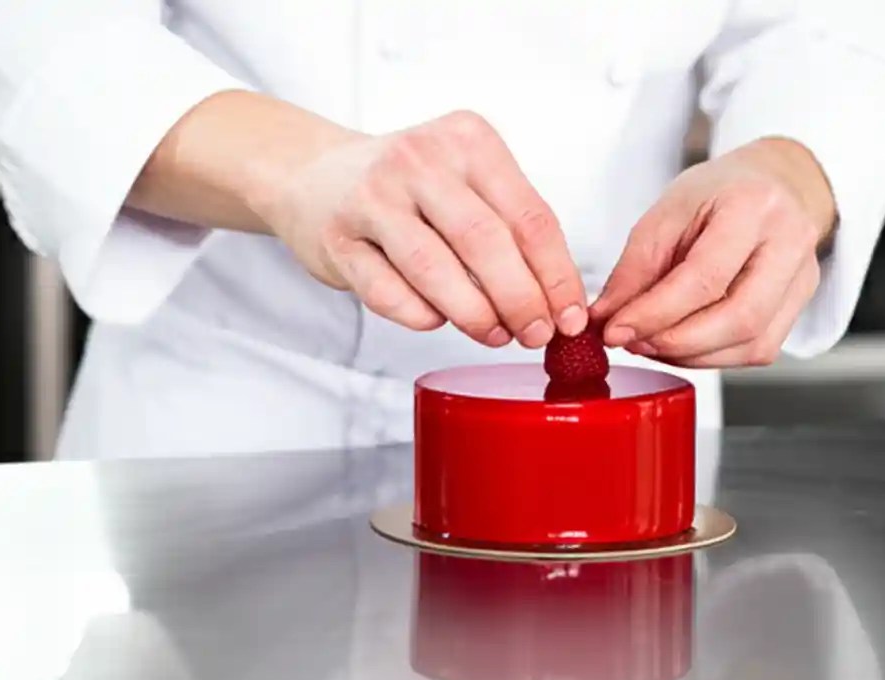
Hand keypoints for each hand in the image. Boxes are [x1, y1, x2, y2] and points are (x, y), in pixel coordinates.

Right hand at [257, 110, 587, 347]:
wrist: (314, 175)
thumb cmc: (408, 187)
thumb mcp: (466, 181)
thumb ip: (511, 229)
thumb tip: (558, 303)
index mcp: (467, 140)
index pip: (530, 216)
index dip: (557, 275)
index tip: (570, 317)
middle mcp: (419, 160)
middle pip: (486, 242)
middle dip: (521, 300)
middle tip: (536, 334)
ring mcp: (373, 197)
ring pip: (435, 270)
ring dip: (475, 315)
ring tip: (495, 335)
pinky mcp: (337, 239)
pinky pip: (390, 294)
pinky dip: (422, 316)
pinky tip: (437, 318)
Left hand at [590, 138, 836, 366]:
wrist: (772, 183)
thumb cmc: (720, 193)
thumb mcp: (666, 213)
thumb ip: (634, 269)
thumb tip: (607, 318)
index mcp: (754, 206)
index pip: (705, 277)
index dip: (656, 312)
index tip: (616, 330)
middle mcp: (790, 243)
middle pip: (740, 318)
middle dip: (677, 342)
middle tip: (635, 342)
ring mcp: (802, 278)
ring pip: (752, 343)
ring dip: (692, 355)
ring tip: (652, 342)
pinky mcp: (800, 306)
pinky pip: (758, 350)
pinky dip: (713, 357)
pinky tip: (683, 344)